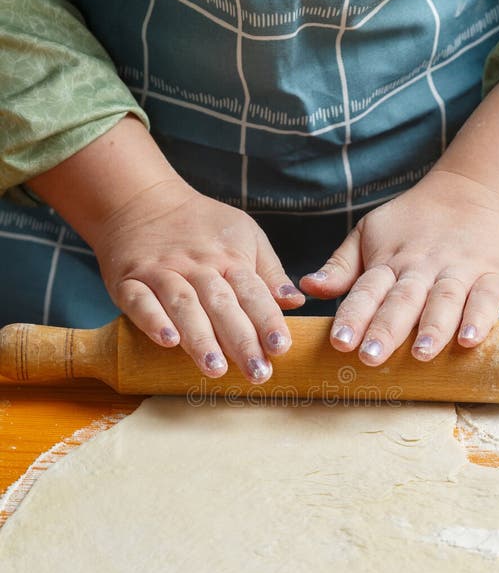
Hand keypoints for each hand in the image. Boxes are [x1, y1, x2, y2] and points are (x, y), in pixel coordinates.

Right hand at [91, 178, 304, 380]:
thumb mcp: (244, 235)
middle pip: (221, 304)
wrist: (140, 199)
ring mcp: (161, 273)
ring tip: (216, 369)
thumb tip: (295, 303)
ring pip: (183, 305)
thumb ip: (268, 272)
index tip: (281, 347)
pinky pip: (139, 301)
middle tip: (257, 372)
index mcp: (229, 258)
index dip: (267, 320)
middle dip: (241, 340)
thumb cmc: (200, 225)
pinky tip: (167, 342)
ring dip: (200, 338)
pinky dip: (152, 321)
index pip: (252, 292)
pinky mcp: (128, 281)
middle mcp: (196, 267)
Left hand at [300, 169, 498, 362]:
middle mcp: (421, 268)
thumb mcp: (370, 233)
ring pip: (444, 300)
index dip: (353, 316)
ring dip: (433, 328)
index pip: (367, 290)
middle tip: (370, 357)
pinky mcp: (493, 275)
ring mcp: (459, 271)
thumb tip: (307, 286)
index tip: (340, 342)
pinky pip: (487, 298)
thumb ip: (341, 266)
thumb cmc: (415, 220)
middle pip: (402, 301)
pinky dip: (480, 318)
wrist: (477, 188)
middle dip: (386, 330)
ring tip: (421, 354)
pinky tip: (470, 340)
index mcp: (388, 261)